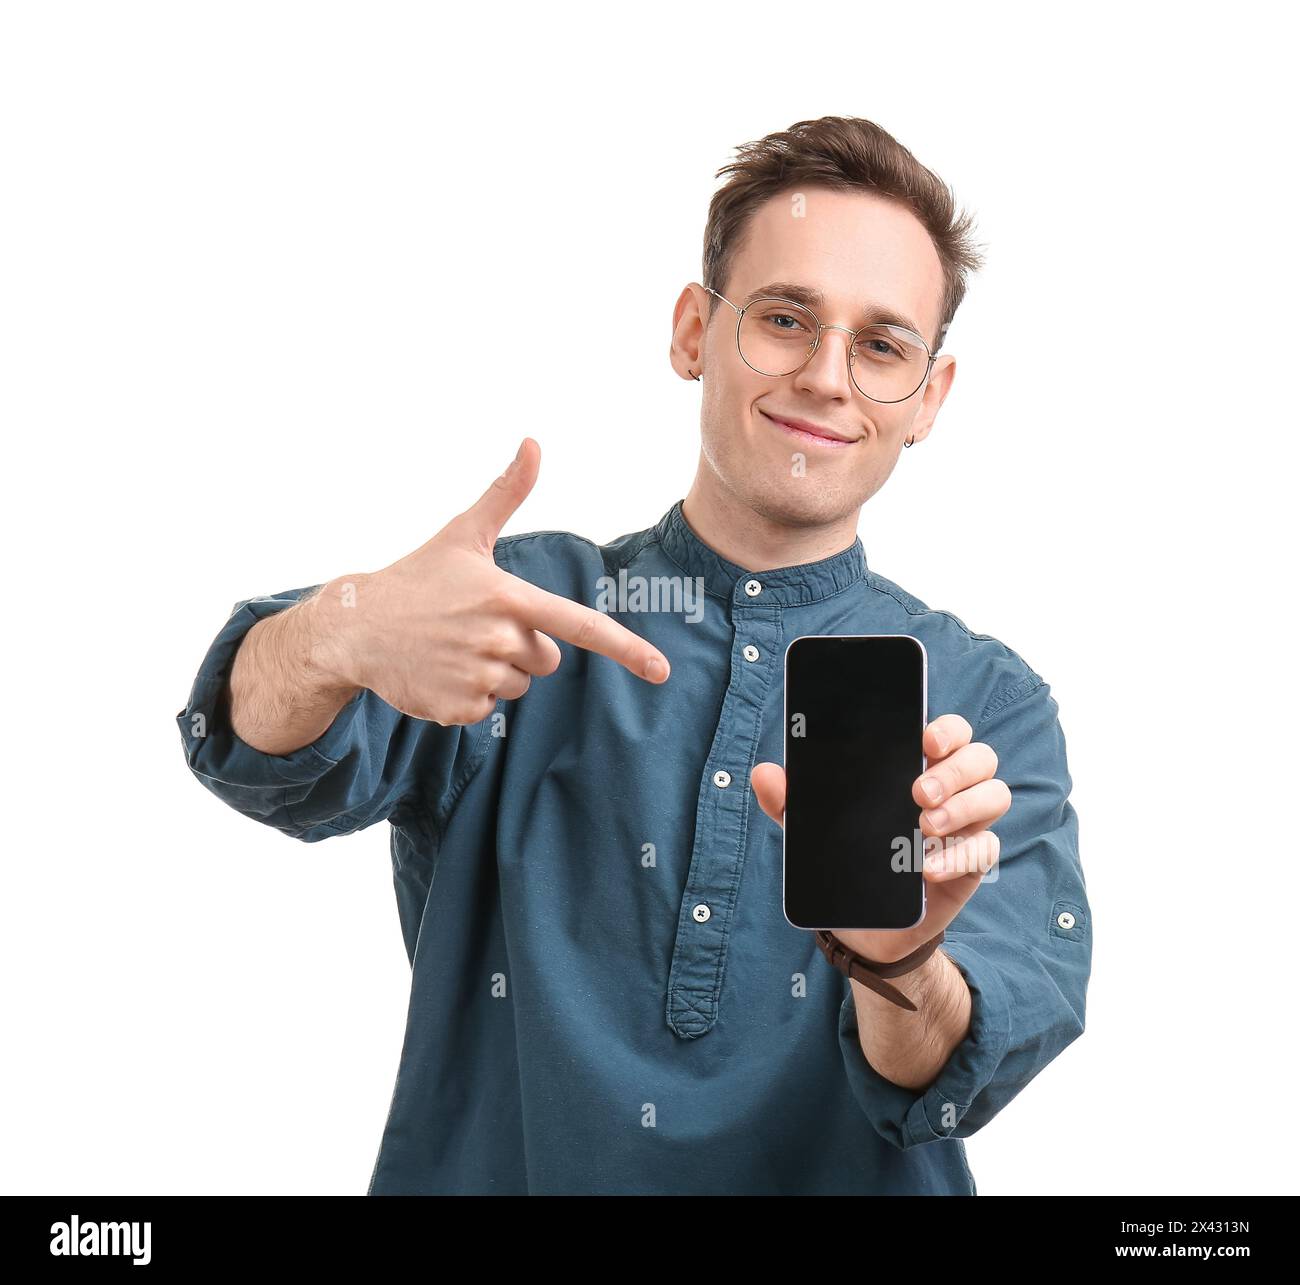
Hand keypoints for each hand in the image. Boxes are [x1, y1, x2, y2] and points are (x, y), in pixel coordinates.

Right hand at [307, 438, 670, 725]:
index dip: (627, 648)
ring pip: (520, 686)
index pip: (581, 625)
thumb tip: (534, 442)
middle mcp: (499, 640)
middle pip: (548, 659)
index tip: (661, 670)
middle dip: (521, 647)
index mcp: (509, 598)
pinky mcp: (459, 709)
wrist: (355, 627)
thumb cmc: (418, 578)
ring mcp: (478, 677)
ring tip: (453, 648)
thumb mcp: (463, 534)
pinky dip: (468, 697)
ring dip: (494, 673)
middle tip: (474, 627)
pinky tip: (439, 672)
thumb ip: (507, 493)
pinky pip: (489, 709)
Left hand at [751, 714, 1008, 962]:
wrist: (866, 924)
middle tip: (917, 793)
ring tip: (924, 828)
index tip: (926, 740)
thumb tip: (762, 772)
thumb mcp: (813, 830)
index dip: (947, 729)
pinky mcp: (972, 862)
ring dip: (964, 807)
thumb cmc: (847, 857)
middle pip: (981, 758)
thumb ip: (789, 801)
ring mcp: (966, 825)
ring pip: (996, 795)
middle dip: (955, 770)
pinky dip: (961, 856)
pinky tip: (929, 869)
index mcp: (917, 766)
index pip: (950, 732)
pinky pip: (986, 848)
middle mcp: (951, 788)